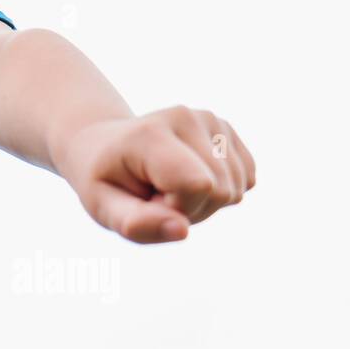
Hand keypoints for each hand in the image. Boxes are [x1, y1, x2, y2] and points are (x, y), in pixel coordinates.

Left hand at [53, 105, 255, 243]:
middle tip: (155, 194)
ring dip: (205, 202)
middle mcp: (186, 118)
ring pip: (237, 189)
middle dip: (190, 208)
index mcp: (151, 134)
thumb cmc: (105, 181)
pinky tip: (189, 179)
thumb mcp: (102, 207)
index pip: (198, 185)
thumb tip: (182, 231)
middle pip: (221, 190)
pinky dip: (221, 192)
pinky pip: (247, 181)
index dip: (179, 208)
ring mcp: (210, 119)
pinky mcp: (227, 129)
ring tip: (169, 186)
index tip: (146, 199)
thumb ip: (136, 223)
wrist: (104, 146)